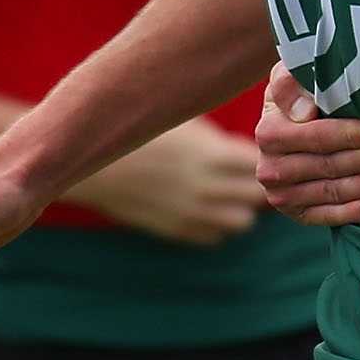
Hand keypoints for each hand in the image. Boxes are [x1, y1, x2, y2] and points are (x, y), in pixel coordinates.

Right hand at [70, 116, 268, 245]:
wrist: (98, 167)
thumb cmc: (142, 135)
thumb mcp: (184, 123)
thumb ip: (220, 138)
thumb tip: (251, 143)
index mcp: (213, 154)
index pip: (261, 163)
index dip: (261, 155)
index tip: (254, 149)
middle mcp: (208, 187)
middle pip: (258, 195)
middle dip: (256, 182)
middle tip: (245, 171)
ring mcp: (193, 213)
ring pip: (243, 221)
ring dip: (240, 206)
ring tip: (227, 189)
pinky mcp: (177, 230)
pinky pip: (214, 236)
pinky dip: (216, 223)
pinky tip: (203, 204)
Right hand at [253, 62, 359, 225]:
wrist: (297, 120)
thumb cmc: (305, 91)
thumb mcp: (294, 74)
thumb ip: (292, 82)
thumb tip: (305, 112)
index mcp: (269, 132)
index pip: (316, 136)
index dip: (349, 136)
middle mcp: (269, 168)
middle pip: (326, 166)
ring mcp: (281, 194)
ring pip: (330, 192)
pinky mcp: (296, 212)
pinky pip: (326, 216)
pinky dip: (352, 213)